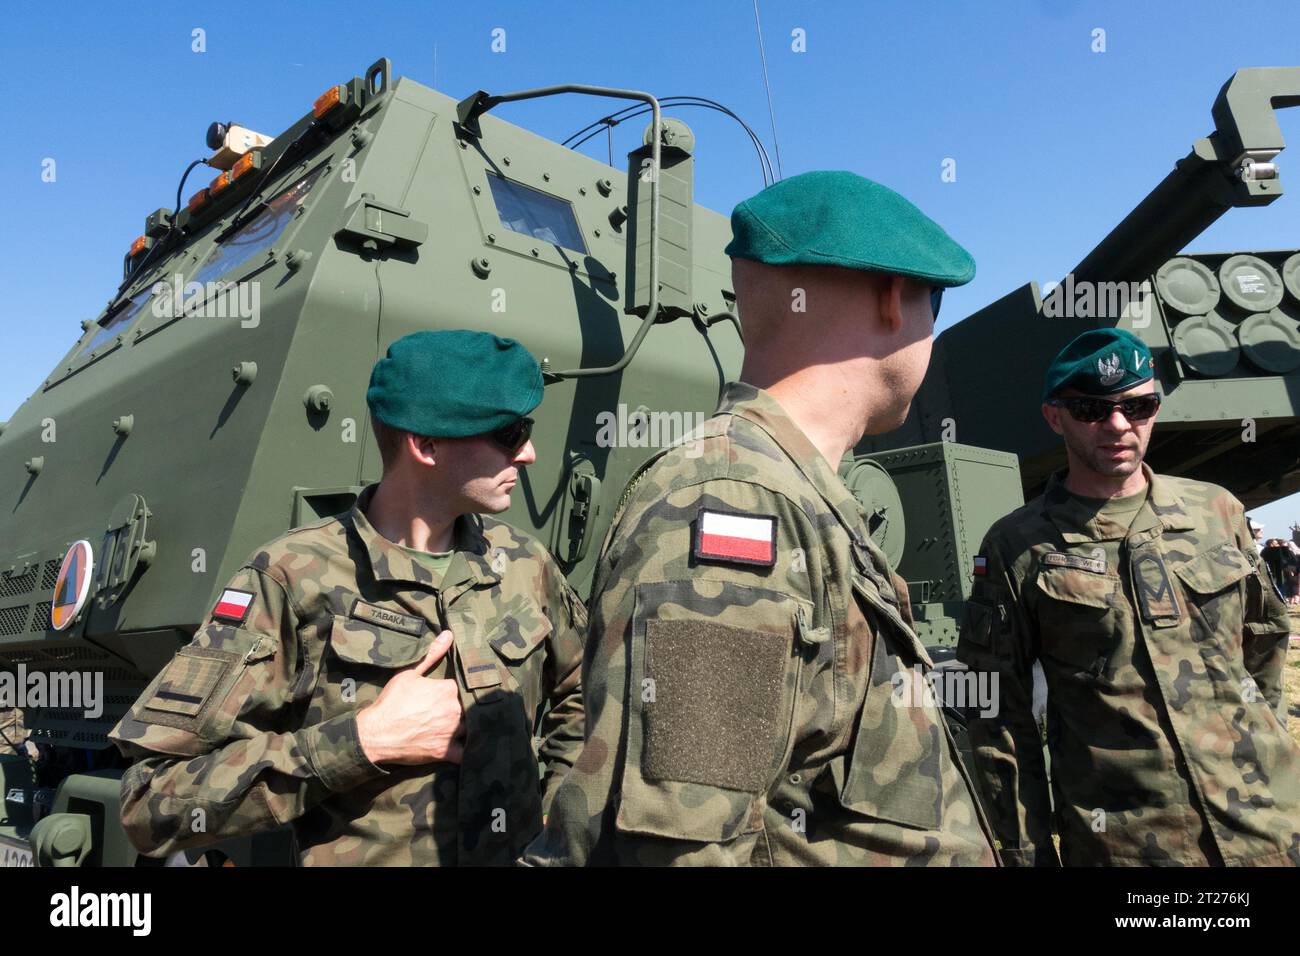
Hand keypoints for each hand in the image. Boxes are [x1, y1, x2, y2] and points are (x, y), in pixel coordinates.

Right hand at [356, 631, 465, 765]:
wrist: (375, 734)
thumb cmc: (391, 702)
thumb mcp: (409, 674)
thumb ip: (431, 654)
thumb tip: (449, 634)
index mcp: (448, 689)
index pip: (464, 686)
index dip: (460, 689)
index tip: (454, 692)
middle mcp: (455, 710)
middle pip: (470, 706)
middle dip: (467, 707)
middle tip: (456, 710)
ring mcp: (452, 732)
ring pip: (472, 727)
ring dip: (471, 727)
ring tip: (467, 726)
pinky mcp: (446, 752)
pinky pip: (466, 753)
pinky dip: (468, 751)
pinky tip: (468, 747)